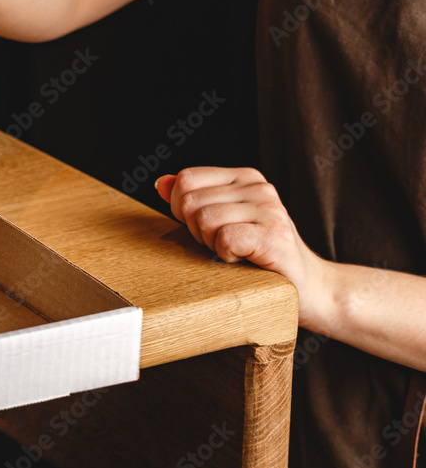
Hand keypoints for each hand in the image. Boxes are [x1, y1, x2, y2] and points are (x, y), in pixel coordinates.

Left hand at [156, 166, 327, 328]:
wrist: (307, 289)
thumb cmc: (257, 257)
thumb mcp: (221, 222)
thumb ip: (191, 201)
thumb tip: (160, 183)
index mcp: (243, 178)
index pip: (186, 179)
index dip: (181, 209)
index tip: (204, 229)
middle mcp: (258, 187)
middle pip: (190, 201)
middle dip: (196, 231)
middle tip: (223, 245)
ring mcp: (269, 209)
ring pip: (204, 219)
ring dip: (212, 245)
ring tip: (235, 253)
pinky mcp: (274, 235)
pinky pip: (226, 238)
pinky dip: (226, 255)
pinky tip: (243, 260)